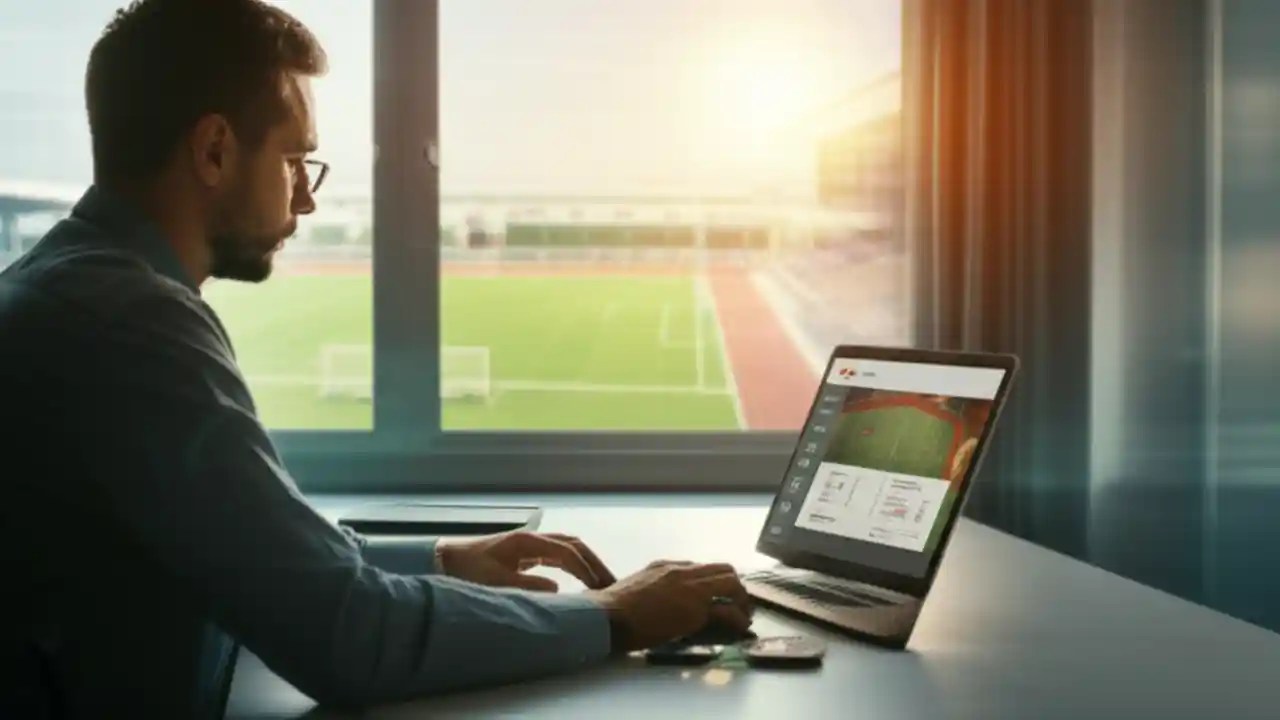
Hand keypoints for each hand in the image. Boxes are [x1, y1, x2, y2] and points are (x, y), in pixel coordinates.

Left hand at [436, 531, 616, 591]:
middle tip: (612, 582)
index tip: (600, 588)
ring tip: (602, 582)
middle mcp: (532, 538)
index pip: (567, 552)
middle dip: (594, 562)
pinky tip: (579, 579)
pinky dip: (573, 564)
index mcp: (527, 542)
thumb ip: (528, 587)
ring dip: (586, 562)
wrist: (446, 561)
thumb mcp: (497, 583)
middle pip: (573, 543)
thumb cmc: (469, 572)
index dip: (585, 569)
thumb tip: (559, 589)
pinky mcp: (525, 553)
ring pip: (567, 547)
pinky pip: (558, 554)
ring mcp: (529, 544)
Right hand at [585, 561, 752, 652]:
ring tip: (742, 616)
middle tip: (736, 604)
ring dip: (741, 600)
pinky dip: (737, 618)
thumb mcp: (635, 588)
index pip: (699, 569)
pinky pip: (727, 610)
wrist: (607, 615)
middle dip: (734, 586)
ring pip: (731, 582)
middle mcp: (681, 571)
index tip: (714, 596)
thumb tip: (658, 603)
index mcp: (665, 566)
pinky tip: (739, 628)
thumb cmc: (612, 608)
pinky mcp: (696, 608)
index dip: (711, 583)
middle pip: (722, 569)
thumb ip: (652, 590)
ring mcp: (690, 587)